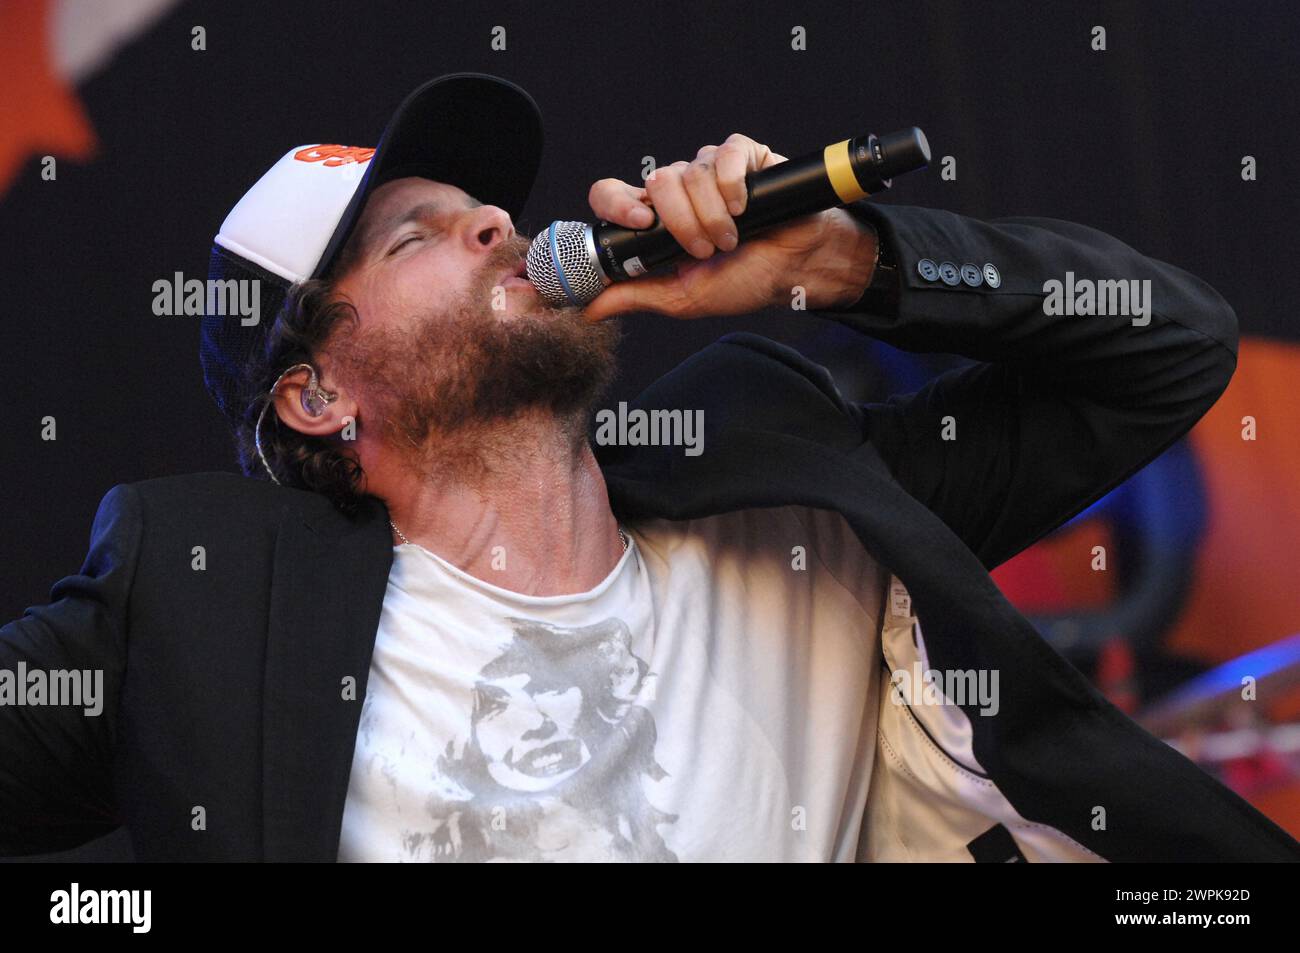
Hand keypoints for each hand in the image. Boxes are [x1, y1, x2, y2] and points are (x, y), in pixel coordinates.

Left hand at [583, 133, 877, 321]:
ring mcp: (708, 170)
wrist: (796, 270)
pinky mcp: (741, 156)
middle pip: (656, 182)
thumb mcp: (680, 298)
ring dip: (713, 215)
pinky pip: (724, 155)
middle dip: (682, 223)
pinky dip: (733, 185)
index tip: (641, 225)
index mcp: (654, 220)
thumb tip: (585, 309)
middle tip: (706, 250)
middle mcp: (676, 191)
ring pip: (690, 173)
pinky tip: (745, 207)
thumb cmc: (743, 281)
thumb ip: (634, 296)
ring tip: (733, 239)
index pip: (611, 194)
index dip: (617, 204)